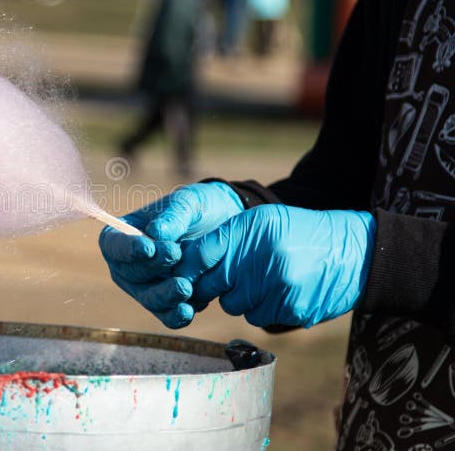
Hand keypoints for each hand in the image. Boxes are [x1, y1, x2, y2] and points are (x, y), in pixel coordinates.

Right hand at [98, 182, 243, 327]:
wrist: (224, 227)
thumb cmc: (196, 210)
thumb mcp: (187, 203)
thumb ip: (172, 216)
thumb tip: (155, 232)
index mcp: (123, 236)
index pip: (113, 245)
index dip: (127, 249)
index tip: (148, 247)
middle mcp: (128, 266)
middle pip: (130, 274)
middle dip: (152, 268)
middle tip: (176, 254)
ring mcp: (147, 288)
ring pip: (148, 299)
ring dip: (164, 296)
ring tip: (185, 287)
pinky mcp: (168, 304)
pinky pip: (166, 316)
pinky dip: (176, 316)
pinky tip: (188, 311)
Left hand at [178, 204, 375, 327]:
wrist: (353, 253)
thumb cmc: (301, 234)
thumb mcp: (264, 222)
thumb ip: (228, 240)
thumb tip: (188, 265)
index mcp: (250, 230)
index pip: (201, 254)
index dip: (189, 268)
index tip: (187, 275)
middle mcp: (259, 257)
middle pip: (212, 285)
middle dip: (213, 286)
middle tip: (226, 282)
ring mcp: (275, 286)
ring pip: (233, 304)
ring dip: (241, 298)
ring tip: (263, 282)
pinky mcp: (289, 309)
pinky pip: (257, 317)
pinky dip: (262, 309)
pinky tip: (280, 294)